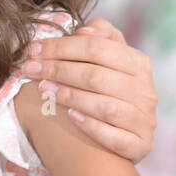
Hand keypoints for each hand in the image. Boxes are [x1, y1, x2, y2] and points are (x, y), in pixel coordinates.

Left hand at [22, 17, 156, 162]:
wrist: (124, 133)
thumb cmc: (108, 88)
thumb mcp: (109, 59)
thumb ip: (100, 39)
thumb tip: (84, 30)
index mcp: (138, 63)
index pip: (97, 48)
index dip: (61, 47)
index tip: (32, 50)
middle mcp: (145, 91)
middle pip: (97, 76)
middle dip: (58, 70)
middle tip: (30, 69)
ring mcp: (145, 120)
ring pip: (105, 106)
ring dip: (70, 96)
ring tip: (44, 90)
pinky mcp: (140, 145)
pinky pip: (115, 137)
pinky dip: (91, 126)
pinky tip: (70, 117)